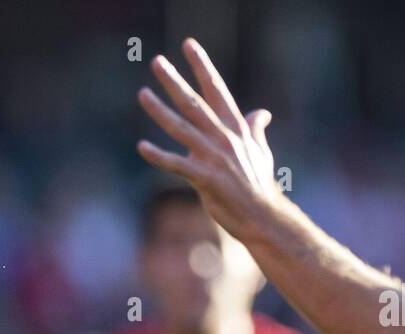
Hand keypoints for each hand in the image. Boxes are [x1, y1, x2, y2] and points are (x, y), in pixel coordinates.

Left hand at [136, 38, 282, 241]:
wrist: (262, 216)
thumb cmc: (259, 184)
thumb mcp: (261, 151)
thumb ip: (255, 129)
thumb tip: (262, 112)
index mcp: (236, 128)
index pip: (216, 89)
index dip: (202, 66)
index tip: (189, 46)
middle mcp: (224, 137)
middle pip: (195, 103)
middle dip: (174, 81)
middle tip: (156, 62)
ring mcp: (214, 157)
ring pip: (181, 128)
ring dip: (159, 111)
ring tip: (142, 94)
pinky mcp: (205, 179)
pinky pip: (176, 164)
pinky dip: (159, 156)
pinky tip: (142, 147)